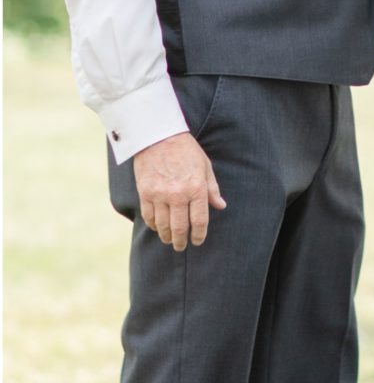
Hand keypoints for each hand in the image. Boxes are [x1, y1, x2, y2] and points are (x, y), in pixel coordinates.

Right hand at [133, 132, 226, 250]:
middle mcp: (178, 194)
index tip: (197, 241)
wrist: (158, 136)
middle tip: (181, 246)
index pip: (199, 220)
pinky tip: (158, 227)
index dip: (199, 235)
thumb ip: (212, 188)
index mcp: (196, 187)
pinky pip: (149, 217)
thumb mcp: (205, 166)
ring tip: (169, 239)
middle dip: (181, 241)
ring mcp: (160, 194)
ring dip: (166, 236)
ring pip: (163, 225)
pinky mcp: (145, 192)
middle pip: (179, 228)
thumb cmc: (185, 150)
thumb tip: (221, 206)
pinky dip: (153, 225)